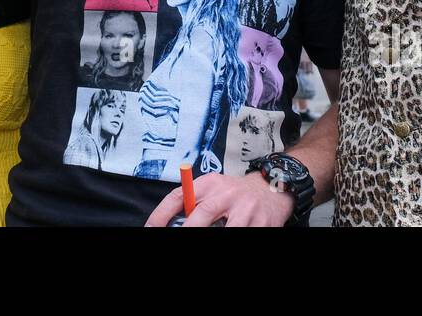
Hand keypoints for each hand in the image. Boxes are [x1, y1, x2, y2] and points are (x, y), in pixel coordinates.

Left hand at [144, 169, 294, 226]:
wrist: (271, 188)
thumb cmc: (235, 193)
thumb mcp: (214, 189)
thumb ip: (195, 202)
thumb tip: (171, 223)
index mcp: (210, 183)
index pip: (180, 196)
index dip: (162, 214)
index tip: (151, 228)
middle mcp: (228, 194)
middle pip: (204, 212)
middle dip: (189, 229)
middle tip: (177, 237)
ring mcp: (246, 210)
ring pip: (228, 229)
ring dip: (215, 236)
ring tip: (206, 237)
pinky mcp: (262, 223)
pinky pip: (245, 234)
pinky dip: (236, 237)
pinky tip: (231, 235)